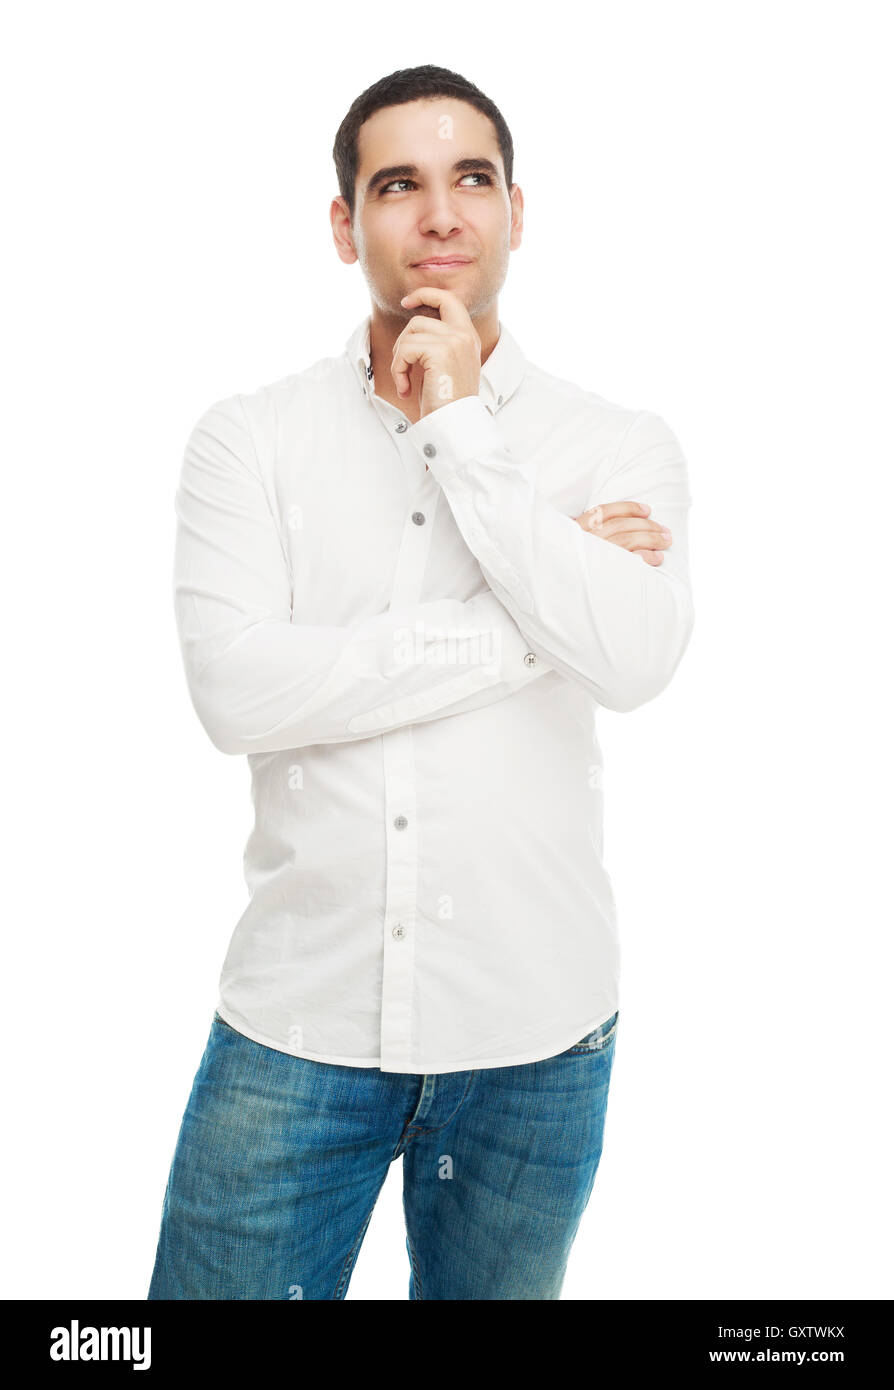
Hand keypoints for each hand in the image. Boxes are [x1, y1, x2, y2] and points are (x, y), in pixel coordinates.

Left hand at [393, 287, 480, 419]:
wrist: (455, 425)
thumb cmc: (447, 404)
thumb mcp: (447, 368)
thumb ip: (439, 344)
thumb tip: (415, 327)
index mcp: (469, 338)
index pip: (450, 300)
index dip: (427, 294)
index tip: (408, 301)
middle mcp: (465, 336)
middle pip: (423, 315)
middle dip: (405, 332)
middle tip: (397, 350)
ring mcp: (455, 341)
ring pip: (411, 332)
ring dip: (400, 358)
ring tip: (405, 381)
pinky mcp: (440, 351)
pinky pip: (405, 349)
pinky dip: (398, 369)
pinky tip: (405, 389)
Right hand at [573, 500, 672, 565]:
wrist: (554, 594)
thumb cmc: (565, 567)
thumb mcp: (566, 545)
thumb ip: (583, 535)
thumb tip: (613, 529)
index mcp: (576, 529)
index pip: (604, 511)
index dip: (628, 508)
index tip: (647, 510)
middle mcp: (586, 540)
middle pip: (621, 525)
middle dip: (646, 525)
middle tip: (664, 529)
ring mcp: (596, 555)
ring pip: (629, 540)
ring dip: (651, 539)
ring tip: (665, 541)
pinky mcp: (606, 572)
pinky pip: (631, 560)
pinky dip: (647, 557)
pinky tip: (657, 558)